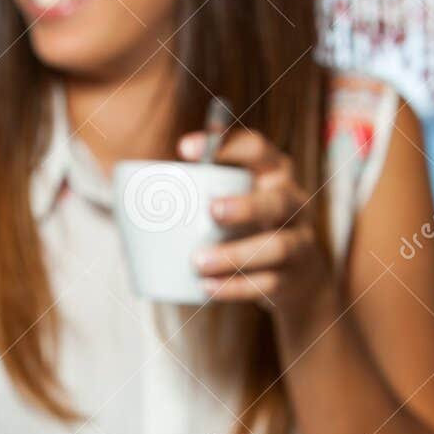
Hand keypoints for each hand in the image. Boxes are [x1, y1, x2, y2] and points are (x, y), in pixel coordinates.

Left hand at [180, 129, 336, 329]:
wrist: (298, 279)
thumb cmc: (250, 228)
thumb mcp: (237, 200)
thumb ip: (202, 189)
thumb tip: (135, 191)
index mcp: (274, 174)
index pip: (257, 149)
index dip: (226, 145)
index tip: (185, 149)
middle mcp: (293, 204)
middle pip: (278, 201)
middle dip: (246, 206)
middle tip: (210, 210)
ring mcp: (298, 243)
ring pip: (276, 247)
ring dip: (234, 255)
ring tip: (198, 261)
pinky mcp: (292, 279)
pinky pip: (267, 285)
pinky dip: (234, 288)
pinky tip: (206, 288)